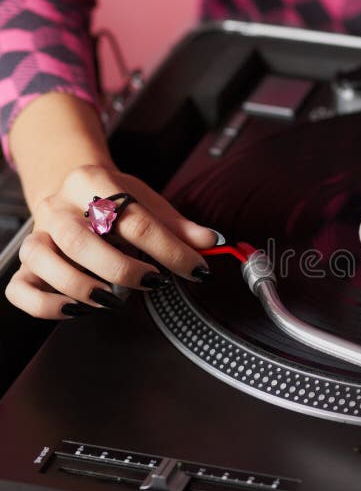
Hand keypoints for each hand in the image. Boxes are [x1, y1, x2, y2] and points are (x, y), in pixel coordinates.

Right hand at [5, 165, 217, 318]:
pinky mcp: (25, 262)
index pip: (135, 220)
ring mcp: (38, 234)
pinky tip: (77, 309)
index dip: (172, 250)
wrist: (70, 186)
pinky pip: (19, 288)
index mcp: (92, 181)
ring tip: (114, 299)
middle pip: (79, 239)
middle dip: (122, 268)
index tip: (198, 270)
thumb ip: (178, 226)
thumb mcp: (147, 201)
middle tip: (154, 282)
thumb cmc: (113, 199)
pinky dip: (46, 305)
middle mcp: (58, 206)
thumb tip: (211, 241)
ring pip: (42, 259)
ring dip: (81, 286)